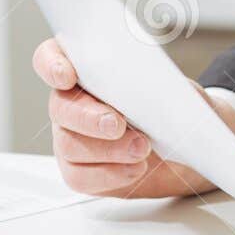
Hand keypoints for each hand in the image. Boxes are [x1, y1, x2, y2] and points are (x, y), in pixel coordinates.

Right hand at [33, 37, 234, 198]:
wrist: (184, 148)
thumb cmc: (173, 108)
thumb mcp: (172, 87)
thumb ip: (157, 81)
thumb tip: (151, 86)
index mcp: (86, 68)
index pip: (49, 58)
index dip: (52, 65)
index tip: (68, 76)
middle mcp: (70, 101)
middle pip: (59, 107)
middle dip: (89, 118)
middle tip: (117, 125)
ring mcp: (70, 136)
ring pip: (68, 144)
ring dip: (108, 150)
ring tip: (142, 149)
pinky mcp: (79, 169)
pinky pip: (79, 176)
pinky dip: (110, 174)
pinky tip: (135, 168)